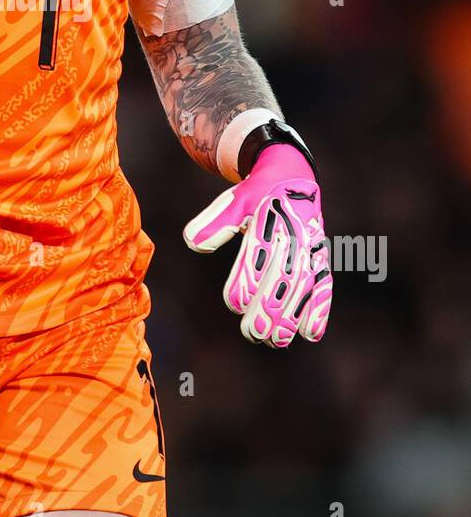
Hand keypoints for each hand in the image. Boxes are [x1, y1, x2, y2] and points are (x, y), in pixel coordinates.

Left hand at [183, 145, 331, 347]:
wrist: (292, 174)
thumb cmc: (257, 194)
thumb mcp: (234, 201)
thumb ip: (215, 223)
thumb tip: (192, 242)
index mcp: (270, 220)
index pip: (259, 257)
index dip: (248, 281)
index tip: (235, 303)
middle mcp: (295, 236)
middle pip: (284, 277)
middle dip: (270, 308)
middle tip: (253, 334)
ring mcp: (311, 248)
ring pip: (305, 287)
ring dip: (292, 316)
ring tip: (276, 341)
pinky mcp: (321, 258)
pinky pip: (324, 285)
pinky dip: (320, 309)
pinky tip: (310, 334)